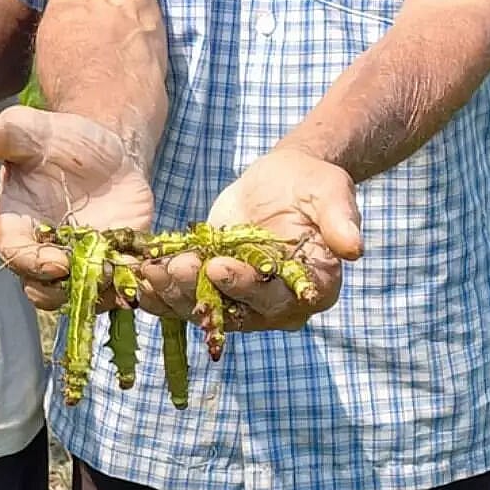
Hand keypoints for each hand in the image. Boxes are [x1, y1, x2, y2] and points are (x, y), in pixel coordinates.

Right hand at [0, 105, 153, 311]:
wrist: (107, 150)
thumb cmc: (59, 141)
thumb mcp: (30, 132)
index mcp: (11, 226)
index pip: (13, 255)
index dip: (32, 263)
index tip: (56, 262)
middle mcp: (38, 255)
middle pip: (43, 290)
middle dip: (66, 288)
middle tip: (94, 271)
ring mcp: (75, 267)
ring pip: (79, 299)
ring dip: (100, 292)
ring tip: (122, 273)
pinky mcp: (110, 269)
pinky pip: (116, 292)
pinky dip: (129, 288)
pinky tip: (143, 271)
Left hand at [138, 148, 363, 330]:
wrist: (282, 181)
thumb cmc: (310, 184)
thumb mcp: (328, 191)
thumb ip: (339, 217)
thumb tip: (354, 247)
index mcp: (312, 289)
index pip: (275, 296)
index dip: (244, 284)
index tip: (216, 266)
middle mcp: (277, 306)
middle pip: (233, 308)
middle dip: (197, 291)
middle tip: (169, 269)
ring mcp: (241, 302)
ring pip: (203, 309)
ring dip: (171, 294)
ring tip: (146, 272)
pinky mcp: (212, 291)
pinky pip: (183, 300)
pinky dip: (158, 294)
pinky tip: (134, 282)